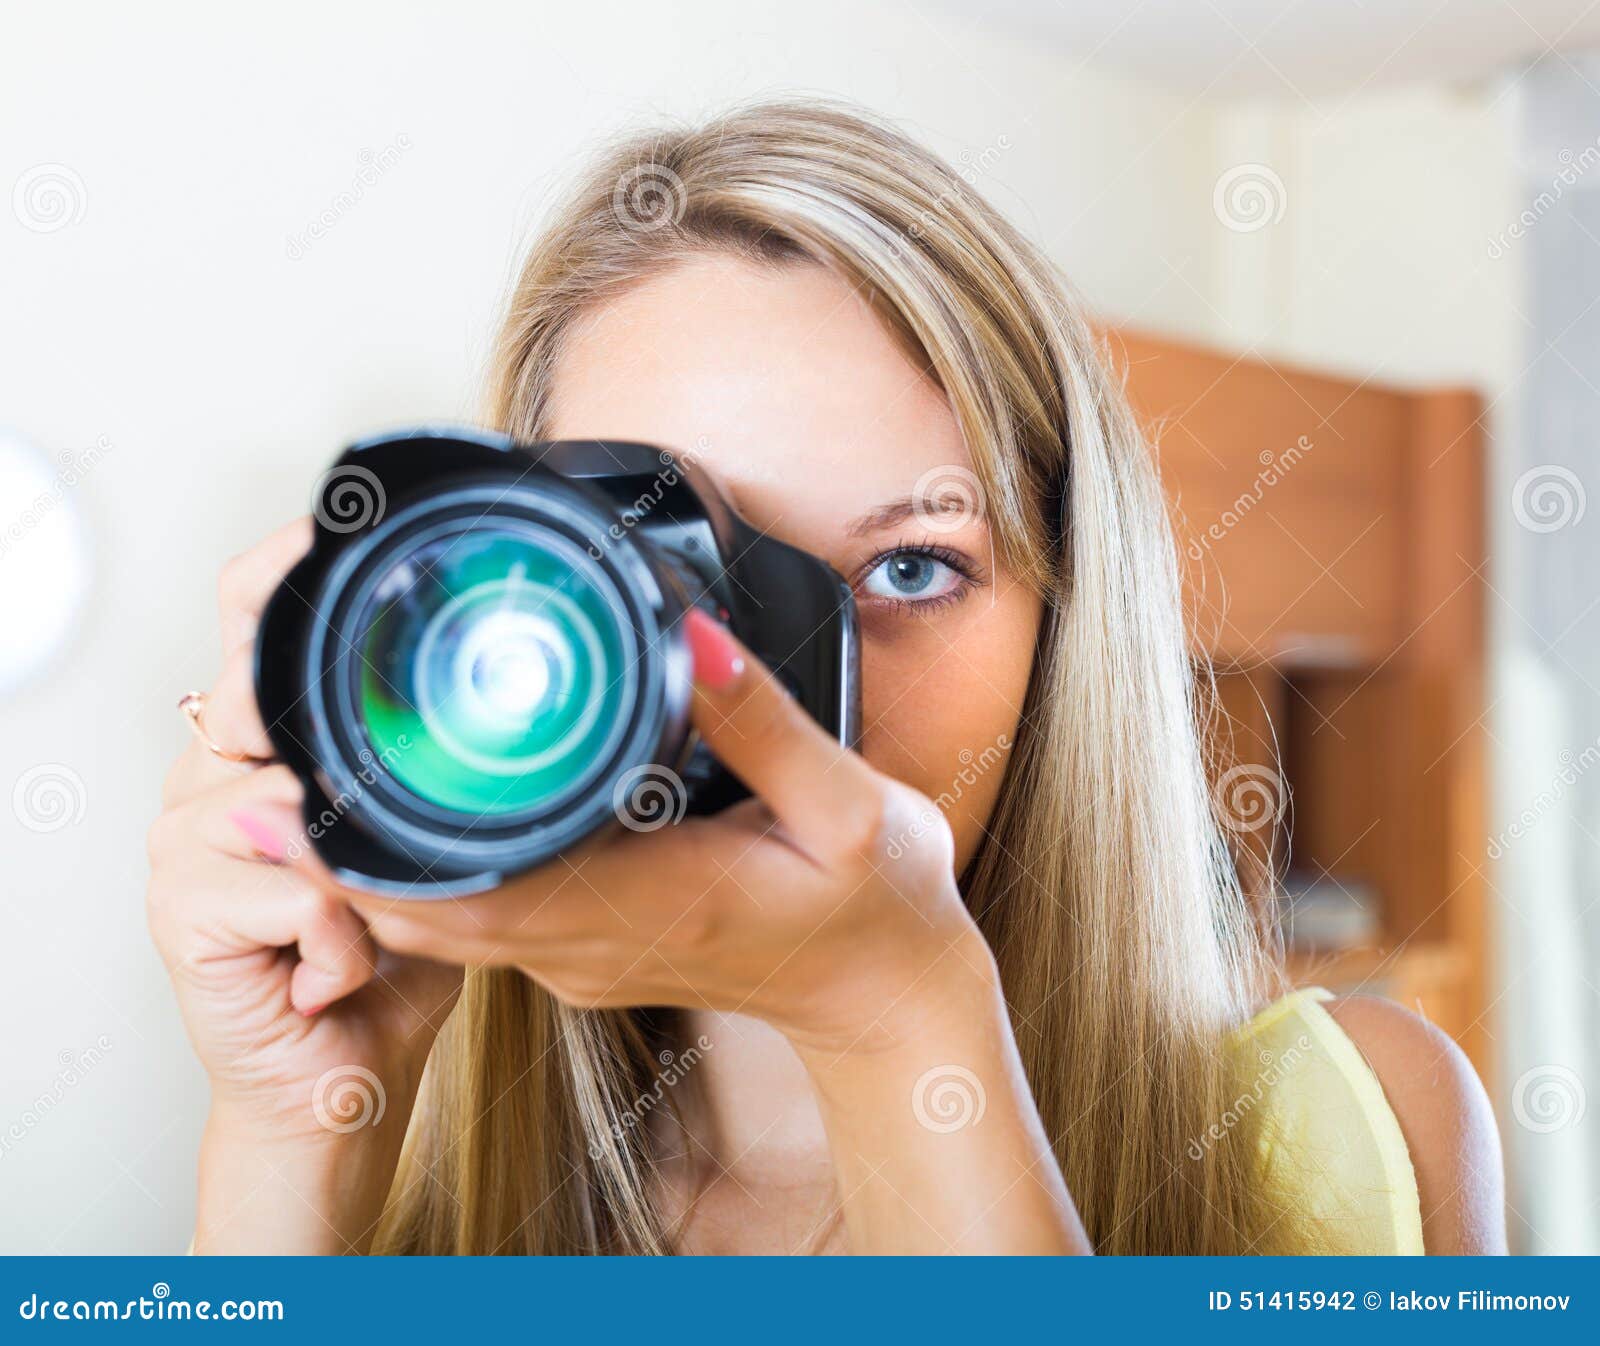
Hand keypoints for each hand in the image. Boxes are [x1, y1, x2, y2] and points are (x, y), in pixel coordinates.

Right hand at [146, 519, 458, 1251]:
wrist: (338, 1077)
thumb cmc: (385, 958)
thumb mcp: (427, 848)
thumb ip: (429, 779)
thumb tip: (499, 710)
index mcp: (265, 745)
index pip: (248, 618)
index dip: (284, 565)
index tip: (341, 525)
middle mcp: (211, 775)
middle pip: (258, 691)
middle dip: (338, 753)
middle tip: (382, 828)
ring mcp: (183, 838)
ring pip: (303, 804)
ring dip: (370, 880)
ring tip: (368, 929)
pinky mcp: (183, 908)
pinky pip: (306, 891)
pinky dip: (351, 942)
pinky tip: (339, 971)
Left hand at [269, 609, 987, 1056]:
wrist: (886, 999)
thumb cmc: (874, 909)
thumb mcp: (846, 807)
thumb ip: (761, 721)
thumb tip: (687, 636)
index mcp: (647, 901)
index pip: (469, 889)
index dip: (367, 850)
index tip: (295, 793)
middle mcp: (592, 944)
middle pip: (424, 907)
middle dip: (339, 848)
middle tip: (278, 763)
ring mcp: (583, 958)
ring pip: (443, 920)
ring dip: (373, 863)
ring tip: (321, 781)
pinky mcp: (589, 954)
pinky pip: (482, 921)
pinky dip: (429, 876)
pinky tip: (416, 819)